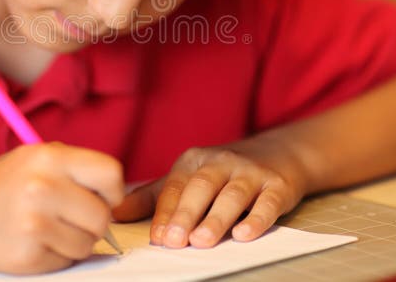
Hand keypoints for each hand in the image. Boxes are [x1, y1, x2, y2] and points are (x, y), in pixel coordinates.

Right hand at [0, 142, 123, 273]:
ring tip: (48, 228)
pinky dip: (57, 255)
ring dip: (75, 240)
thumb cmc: (2, 185)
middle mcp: (41, 188)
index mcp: (48, 157)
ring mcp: (33, 224)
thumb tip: (117, 195)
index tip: (103, 197)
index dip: (113, 190)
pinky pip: (67, 261)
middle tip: (71, 216)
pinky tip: (34, 241)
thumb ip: (75, 168)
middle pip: (102, 215)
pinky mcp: (27, 256)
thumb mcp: (35, 158)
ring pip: (88, 243)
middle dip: (93, 221)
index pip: (110, 173)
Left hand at [112, 143, 307, 248]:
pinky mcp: (277, 185)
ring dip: (216, 219)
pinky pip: (267, 202)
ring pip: (232, 195)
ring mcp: (250, 172)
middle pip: (200, 187)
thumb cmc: (223, 173)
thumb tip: (115, 213)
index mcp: (194, 160)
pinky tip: (245, 234)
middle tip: (174, 241)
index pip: (175, 186)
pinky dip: (257, 218)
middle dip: (186, 214)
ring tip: (201, 241)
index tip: (157, 237)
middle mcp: (221, 162)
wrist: (279, 153)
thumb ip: (153, 198)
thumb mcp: (188, 178)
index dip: (165, 212)